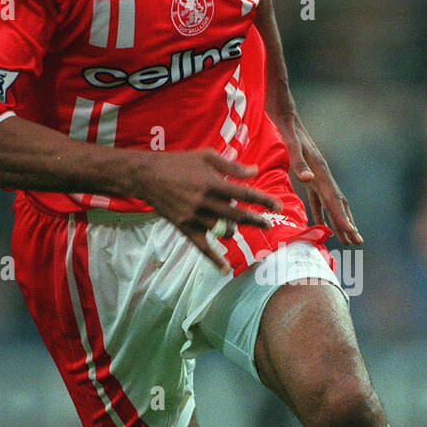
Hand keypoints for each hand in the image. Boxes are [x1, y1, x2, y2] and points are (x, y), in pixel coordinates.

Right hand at [132, 148, 282, 271]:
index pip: (245, 194)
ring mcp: (194, 216)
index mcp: (212, 183)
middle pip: (238, 215)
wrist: (147, 176)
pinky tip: (224, 270)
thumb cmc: (179, 162)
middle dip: (256, 221)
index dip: (264, 201)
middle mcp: (205, 202)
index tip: (278, 206)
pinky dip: (213, 259)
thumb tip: (255, 170)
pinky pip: (201, 247)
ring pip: (222, 230)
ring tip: (234, 226)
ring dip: (233, 231)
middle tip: (269, 225)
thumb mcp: (206, 156)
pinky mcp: (185, 227)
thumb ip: (231, 166)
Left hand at [274, 110, 361, 245]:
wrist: (286, 116)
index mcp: (320, 171)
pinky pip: (319, 199)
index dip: (343, 218)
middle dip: (348, 223)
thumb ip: (298, 162)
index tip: (351, 234)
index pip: (334, 200)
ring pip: (332, 204)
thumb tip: (308, 179)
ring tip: (346, 240)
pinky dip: (322, 213)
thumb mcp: (290, 144)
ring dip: (339, 221)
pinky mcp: (310, 176)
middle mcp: (323, 175)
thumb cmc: (287, 130)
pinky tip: (321, 225)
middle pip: (339, 204)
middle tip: (357, 242)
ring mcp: (318, 176)